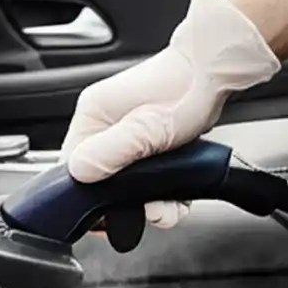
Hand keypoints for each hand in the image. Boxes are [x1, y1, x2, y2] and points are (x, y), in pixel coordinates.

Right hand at [62, 0, 279, 227]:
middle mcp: (107, 125)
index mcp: (93, 116)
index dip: (90, 194)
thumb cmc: (183, 91)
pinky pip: (149, 176)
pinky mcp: (151, 141)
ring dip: (150, 200)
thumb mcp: (143, 130)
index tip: (110, 214)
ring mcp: (129, 133)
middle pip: (103, 178)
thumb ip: (109, 153)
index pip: (73, 165)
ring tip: (170, 207)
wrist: (214, 73)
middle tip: (153, 211)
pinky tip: (177, 198)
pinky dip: (163, 191)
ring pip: (129, 182)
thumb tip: (78, 174)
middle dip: (128, 201)